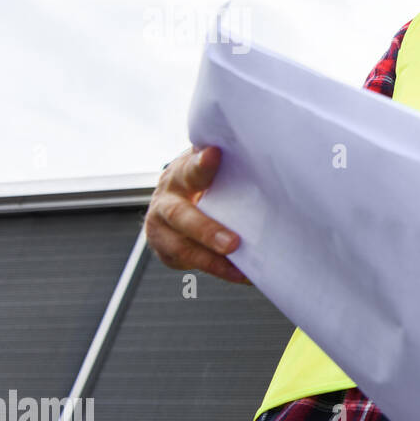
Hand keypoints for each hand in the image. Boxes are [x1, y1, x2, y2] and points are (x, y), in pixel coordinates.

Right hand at [143, 145, 249, 283]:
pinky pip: (190, 264)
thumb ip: (225, 161)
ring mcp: (160, 229)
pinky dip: (217, 271)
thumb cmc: (202, 180)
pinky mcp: (166, 251)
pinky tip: (240, 275)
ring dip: (213, 262)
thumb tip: (259, 145)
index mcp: (180, 175)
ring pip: (181, 248)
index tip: (215, 155)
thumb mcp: (209, 164)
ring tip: (241, 272)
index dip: (202, 165)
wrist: (175, 196)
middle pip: (180, 217)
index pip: (190, 169)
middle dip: (207, 232)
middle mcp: (165, 201)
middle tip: (233, 244)